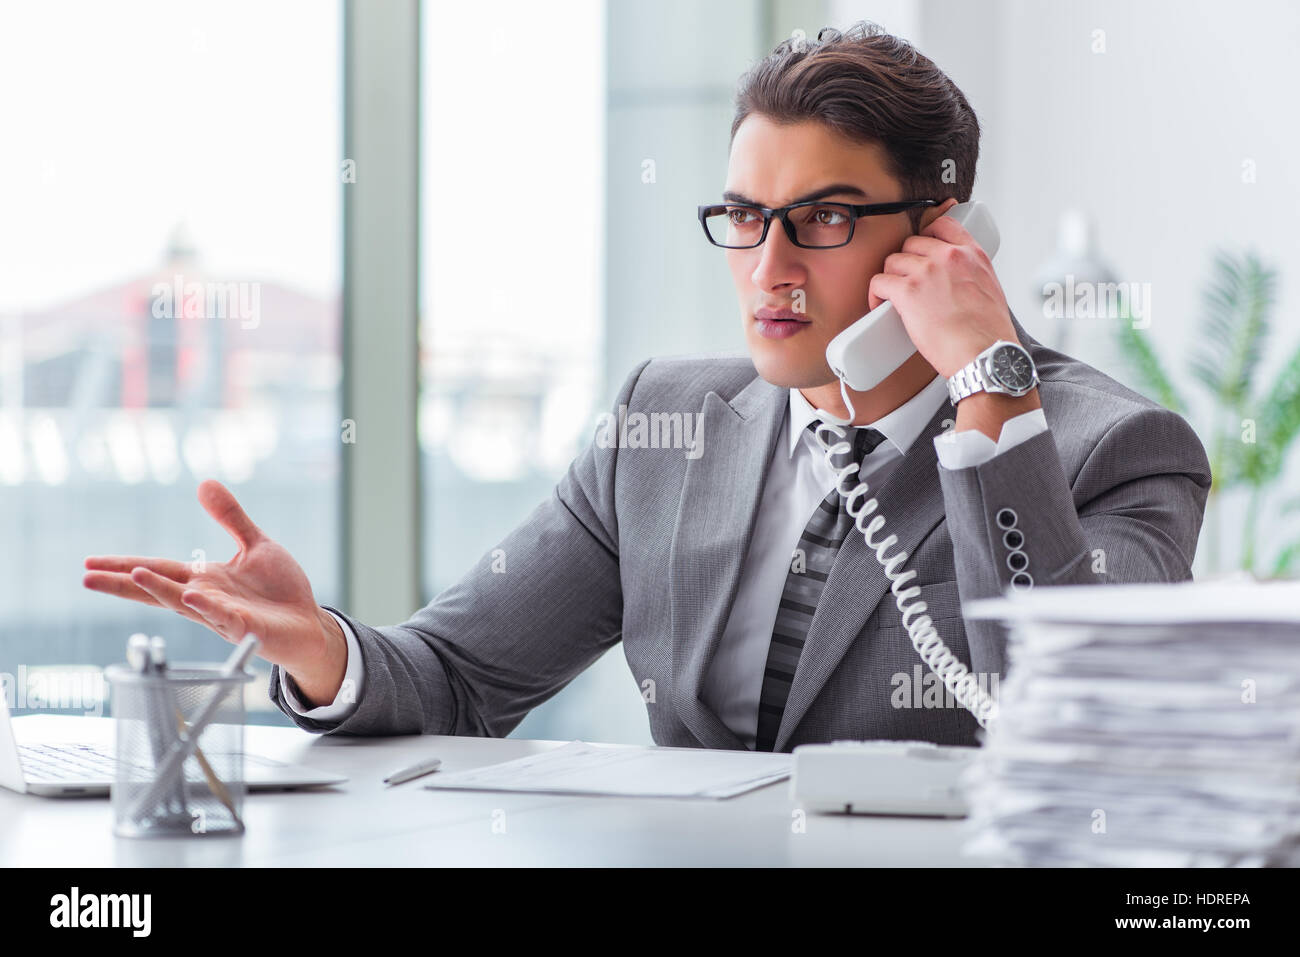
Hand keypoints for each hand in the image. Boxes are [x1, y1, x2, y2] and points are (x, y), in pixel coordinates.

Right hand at [83, 480, 346, 705]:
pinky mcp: (245, 627)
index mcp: (204, 579)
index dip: (124, 566)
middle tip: (87, 577)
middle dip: (123, 583)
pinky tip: (189, 597)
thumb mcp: (254, 545)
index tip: (89, 563)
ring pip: (184, 603)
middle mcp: (205, 598)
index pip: (158, 569)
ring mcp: (223, 615)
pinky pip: (222, 616)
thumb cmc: (279, 590)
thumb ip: (230, 517)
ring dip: (160, 590)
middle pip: (157, 588)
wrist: (308, 623)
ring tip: (135, 576)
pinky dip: (206, 607)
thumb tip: (204, 483)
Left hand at [867, 206, 1019, 378]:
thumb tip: (956, 280)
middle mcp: (949, 257)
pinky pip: (879, 282)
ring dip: (890, 279)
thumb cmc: (988, 332)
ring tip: (893, 297)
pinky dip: (875, 294)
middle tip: (906, 282)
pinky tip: (880, 304)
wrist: (984, 353)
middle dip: (906, 263)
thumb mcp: (990, 288)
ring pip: (892, 261)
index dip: (925, 235)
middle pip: (911, 244)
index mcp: (972, 254)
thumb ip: (971, 273)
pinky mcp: (907, 291)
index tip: (919, 250)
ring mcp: (927, 271)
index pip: (942, 225)